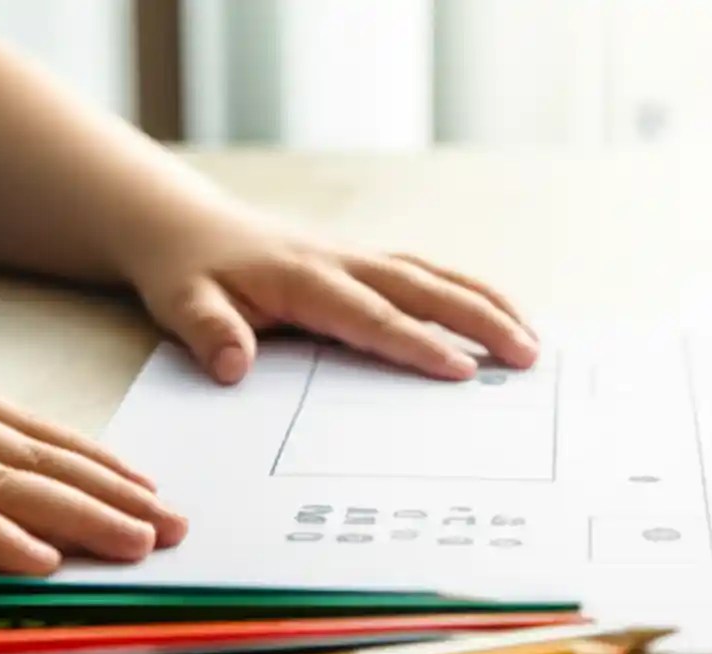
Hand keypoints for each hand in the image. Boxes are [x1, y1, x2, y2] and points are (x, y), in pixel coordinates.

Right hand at [0, 366, 186, 573]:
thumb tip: (8, 469)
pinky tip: (41, 561)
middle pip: (45, 462)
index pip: (44, 435)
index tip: (153, 488)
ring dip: (82, 515)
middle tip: (175, 524)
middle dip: (117, 494)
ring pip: (12, 487)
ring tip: (139, 542)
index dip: (104, 463)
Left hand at [125, 209, 540, 384]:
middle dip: (480, 320)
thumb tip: (235, 366)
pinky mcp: (363, 261)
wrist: (187, 225)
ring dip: (486, 303)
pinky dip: (466, 292)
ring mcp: (358, 257)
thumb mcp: (179, 302)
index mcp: (304, 278)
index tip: (461, 370)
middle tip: (527, 354)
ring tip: (532, 338)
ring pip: (435, 275)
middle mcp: (342, 261)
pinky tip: (495, 315)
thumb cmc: (188, 270)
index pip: (370, 317)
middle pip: (424, 288)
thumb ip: (209, 332)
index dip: (417, 343)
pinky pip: (426, 273)